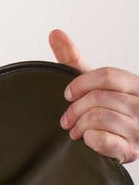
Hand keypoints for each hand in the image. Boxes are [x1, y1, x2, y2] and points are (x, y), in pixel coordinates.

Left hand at [49, 29, 138, 163]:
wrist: (122, 143)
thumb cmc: (106, 110)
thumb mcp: (93, 84)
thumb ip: (73, 60)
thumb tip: (55, 33)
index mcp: (136, 85)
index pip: (107, 76)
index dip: (81, 84)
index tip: (68, 95)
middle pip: (99, 98)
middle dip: (75, 109)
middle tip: (66, 119)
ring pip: (99, 118)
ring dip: (79, 125)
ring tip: (75, 130)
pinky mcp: (131, 151)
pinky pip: (103, 140)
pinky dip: (88, 139)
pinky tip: (87, 140)